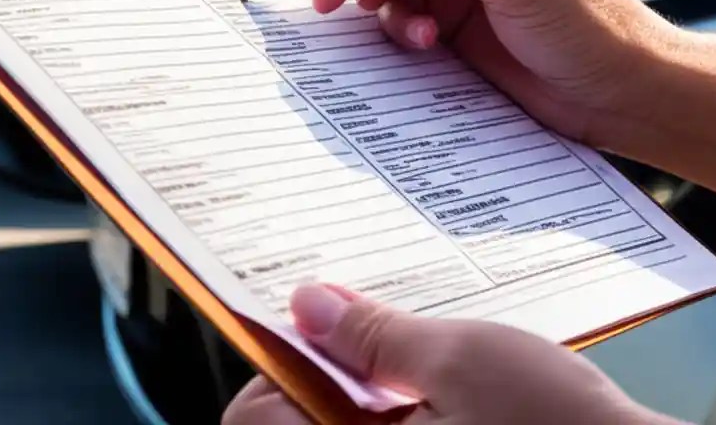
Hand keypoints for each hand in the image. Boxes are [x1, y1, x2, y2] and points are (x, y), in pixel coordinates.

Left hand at [222, 284, 674, 424]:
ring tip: (417, 354)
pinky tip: (444, 386)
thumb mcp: (462, 360)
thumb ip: (376, 334)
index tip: (308, 328)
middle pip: (300, 420)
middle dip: (327, 372)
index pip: (253, 417)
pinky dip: (403, 412)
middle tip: (371, 330)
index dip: (273, 365)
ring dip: (369, 390)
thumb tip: (310, 303)